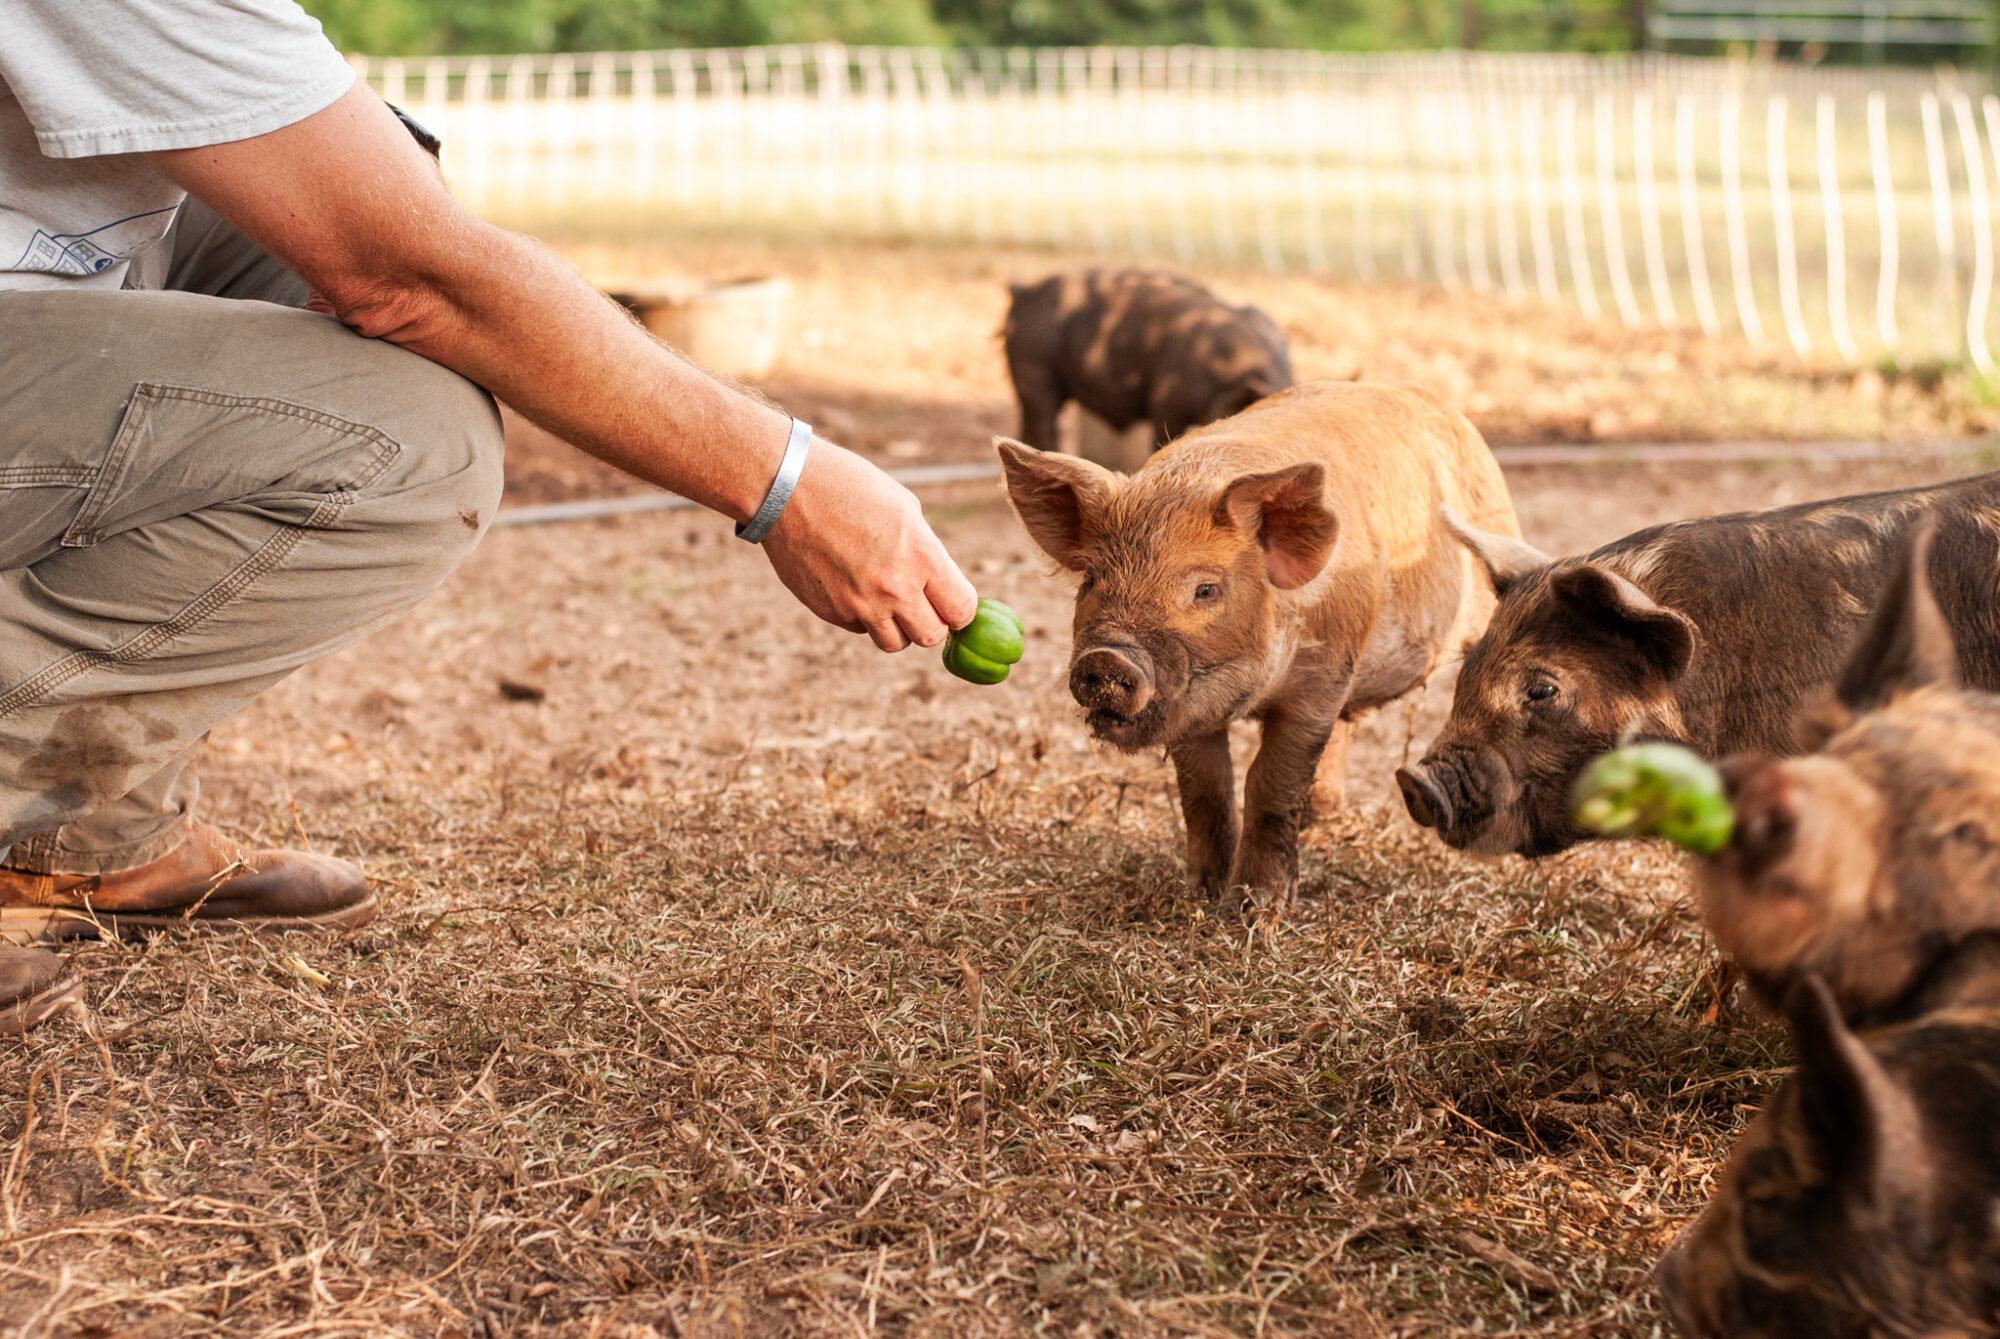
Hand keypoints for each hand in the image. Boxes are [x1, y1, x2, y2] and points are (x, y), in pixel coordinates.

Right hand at [761, 441, 978, 651]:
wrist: (787, 488)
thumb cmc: (850, 488)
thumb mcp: (905, 510)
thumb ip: (926, 553)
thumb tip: (940, 585)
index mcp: (921, 556)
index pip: (962, 609)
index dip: (961, 609)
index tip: (953, 602)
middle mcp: (894, 588)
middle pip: (931, 636)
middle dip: (932, 622)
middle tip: (923, 605)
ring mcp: (859, 605)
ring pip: (894, 642)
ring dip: (898, 626)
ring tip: (887, 597)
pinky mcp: (830, 611)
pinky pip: (859, 627)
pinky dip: (862, 615)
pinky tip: (852, 583)